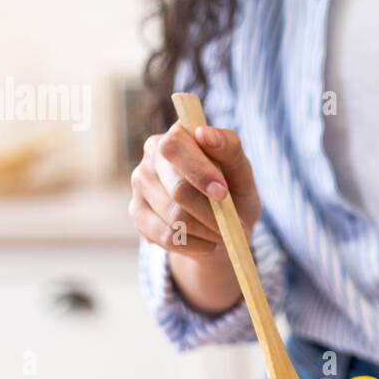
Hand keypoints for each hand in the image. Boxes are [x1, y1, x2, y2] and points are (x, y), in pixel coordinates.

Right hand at [129, 121, 261, 312]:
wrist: (222, 224)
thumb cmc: (234, 189)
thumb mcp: (241, 170)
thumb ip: (229, 148)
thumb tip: (205, 134)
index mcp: (178, 134)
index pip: (175, 146)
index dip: (199, 171)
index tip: (222, 193)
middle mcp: (152, 154)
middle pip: (177, 189)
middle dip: (211, 213)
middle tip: (236, 227)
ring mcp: (140, 183)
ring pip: (173, 217)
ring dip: (207, 232)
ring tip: (225, 235)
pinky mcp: (136, 212)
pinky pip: (166, 236)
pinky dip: (194, 244)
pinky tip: (207, 243)